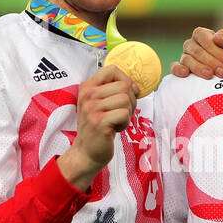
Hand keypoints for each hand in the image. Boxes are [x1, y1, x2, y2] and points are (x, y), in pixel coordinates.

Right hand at [58, 64, 136, 191]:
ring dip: (128, 113)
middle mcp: (88, 95)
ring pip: (126, 99)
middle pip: (124, 85)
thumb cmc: (98, 127)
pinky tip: (116, 129)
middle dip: (130, 100)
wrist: (86, 152)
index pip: (112, 69)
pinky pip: (124, 114)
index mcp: (87, 87)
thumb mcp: (100, 104)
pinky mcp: (99, 122)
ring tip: (117, 121)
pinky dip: (125, 123)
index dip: (125, 80)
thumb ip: (112, 91)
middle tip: (122, 113)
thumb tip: (135, 86)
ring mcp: (92, 108)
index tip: (126, 94)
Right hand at [171, 26, 222, 78]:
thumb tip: (217, 38)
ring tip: (210, 75)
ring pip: (187, 60)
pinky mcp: (179, 68)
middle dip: (211, 62)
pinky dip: (178, 69)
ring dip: (199, 68)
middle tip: (222, 72)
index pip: (205, 40)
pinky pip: (174, 67)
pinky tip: (185, 73)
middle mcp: (190, 44)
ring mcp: (184, 56)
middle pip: (197, 52)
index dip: (217, 52)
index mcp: (200, 34)